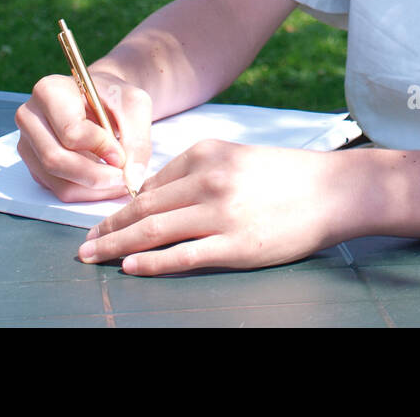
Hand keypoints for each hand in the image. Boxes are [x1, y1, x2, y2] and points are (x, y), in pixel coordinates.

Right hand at [16, 70, 152, 201]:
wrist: (103, 99)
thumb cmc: (116, 97)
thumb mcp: (135, 106)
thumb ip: (137, 140)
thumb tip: (132, 178)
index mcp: (50, 91)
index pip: (70, 131)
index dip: (100, 148)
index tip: (122, 155)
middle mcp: (30, 117)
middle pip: (55, 160)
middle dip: (95, 176)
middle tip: (123, 178)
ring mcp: (28, 143)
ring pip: (57, 181)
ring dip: (93, 189)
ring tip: (120, 181)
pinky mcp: (35, 165)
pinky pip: (59, 189)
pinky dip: (87, 193)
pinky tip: (106, 182)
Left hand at [76, 139, 351, 274]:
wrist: (336, 191)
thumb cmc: (287, 175)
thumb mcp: (239, 158)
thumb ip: (200, 172)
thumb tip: (156, 196)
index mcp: (208, 153)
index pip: (152, 183)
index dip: (124, 206)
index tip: (107, 221)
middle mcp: (210, 179)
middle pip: (144, 207)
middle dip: (108, 226)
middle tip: (84, 242)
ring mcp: (221, 213)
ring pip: (154, 230)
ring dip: (116, 244)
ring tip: (92, 255)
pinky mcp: (235, 245)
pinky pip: (182, 256)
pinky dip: (150, 262)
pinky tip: (129, 266)